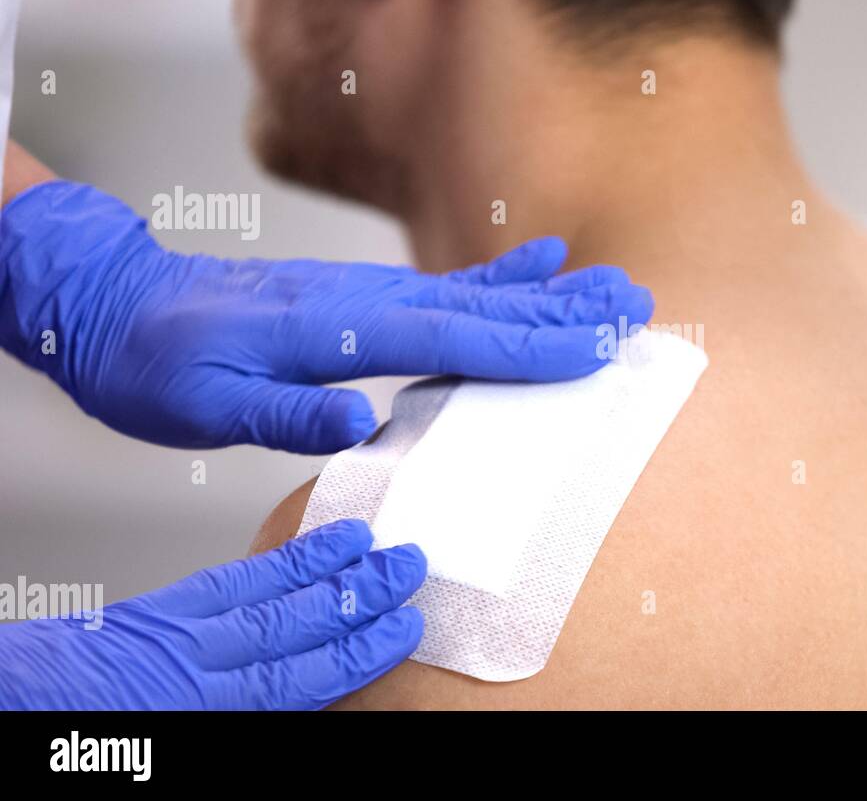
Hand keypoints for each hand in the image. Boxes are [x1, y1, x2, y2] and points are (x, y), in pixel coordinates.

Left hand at [0, 181, 652, 452]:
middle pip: (478, 307)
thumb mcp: (200, 405)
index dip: (522, 346)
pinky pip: (449, 289)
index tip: (592, 349)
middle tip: (634, 308)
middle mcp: (361, 300)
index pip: (445, 338)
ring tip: (613, 286)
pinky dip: (503, 279)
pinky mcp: (366, 297)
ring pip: (474, 293)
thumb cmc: (158, 364)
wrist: (121, 304)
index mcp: (330, 328)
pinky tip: (540, 264)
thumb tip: (357, 422)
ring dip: (548, 293)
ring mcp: (367, 292)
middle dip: (561, 312)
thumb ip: (279, 413)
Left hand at [0, 519, 424, 709]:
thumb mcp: (157, 743)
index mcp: (198, 706)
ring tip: (370, 543)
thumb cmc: (76, 728)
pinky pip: (225, 579)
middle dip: (358, 595)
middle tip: (408, 568)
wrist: (3, 703)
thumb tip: (296, 701)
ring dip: (324, 566)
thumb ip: (234, 713)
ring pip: (265, 592)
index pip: (299, 676)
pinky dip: (270, 561)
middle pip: (294, 623)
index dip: (359, 651)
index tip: (403, 630)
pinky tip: (299, 552)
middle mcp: (194, 662)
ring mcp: (176, 629)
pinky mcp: (157, 609)